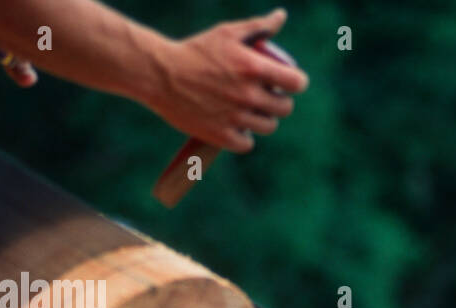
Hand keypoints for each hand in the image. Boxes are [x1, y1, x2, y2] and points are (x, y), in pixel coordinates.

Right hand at [145, 8, 309, 152]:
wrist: (159, 74)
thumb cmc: (196, 51)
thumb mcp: (227, 33)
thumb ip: (258, 27)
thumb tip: (281, 16)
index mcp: (253, 67)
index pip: (296, 82)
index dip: (295, 82)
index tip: (287, 82)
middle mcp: (247, 94)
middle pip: (284, 108)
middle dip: (278, 101)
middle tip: (265, 95)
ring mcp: (235, 116)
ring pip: (268, 126)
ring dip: (263, 119)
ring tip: (250, 109)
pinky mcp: (221, 135)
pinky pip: (247, 144)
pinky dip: (243, 136)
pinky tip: (236, 125)